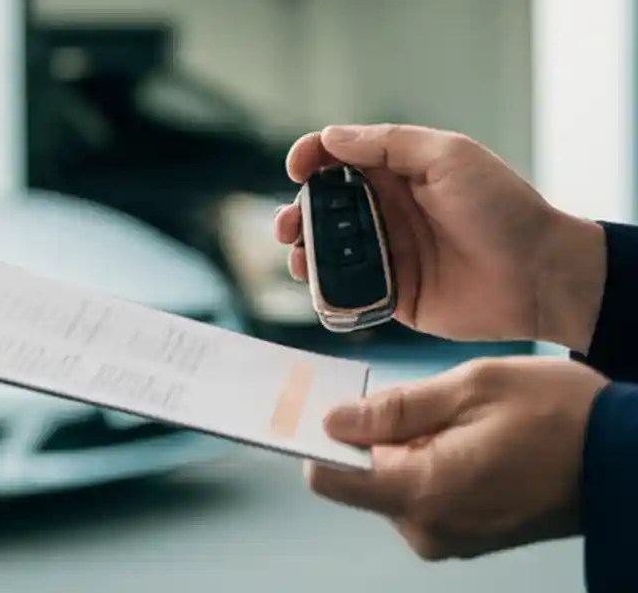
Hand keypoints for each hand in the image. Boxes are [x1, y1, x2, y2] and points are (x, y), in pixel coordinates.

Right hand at [275, 124, 605, 349]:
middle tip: (287, 224)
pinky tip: (316, 284)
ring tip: (296, 257)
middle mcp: (387, 210)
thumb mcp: (449, 156)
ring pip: (327, 249)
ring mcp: (387, 252)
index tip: (295, 169)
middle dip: (296, 211)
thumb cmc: (503, 209)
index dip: (310, 157)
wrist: (540, 275)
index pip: (338, 157)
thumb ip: (388, 144)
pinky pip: (346, 290)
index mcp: (398, 172)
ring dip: (303, 250)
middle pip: (322, 206)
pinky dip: (324, 288)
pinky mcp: (391, 293)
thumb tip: (330, 138)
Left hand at [307, 356, 606, 559]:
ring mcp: (447, 537)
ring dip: (406, 446)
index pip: (327, 478)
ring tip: (458, 419)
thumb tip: (333, 420)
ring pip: (391, 482)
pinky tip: (468, 438)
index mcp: (422, 491)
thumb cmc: (561, 417)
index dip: (318, 438)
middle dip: (373, 436)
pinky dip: (428, 463)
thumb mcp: (473, 387)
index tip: (322, 403)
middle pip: (358, 477)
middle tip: (419, 400)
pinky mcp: (464, 536)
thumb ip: (395, 408)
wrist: (630, 461)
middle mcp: (426, 527)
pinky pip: (422, 494)